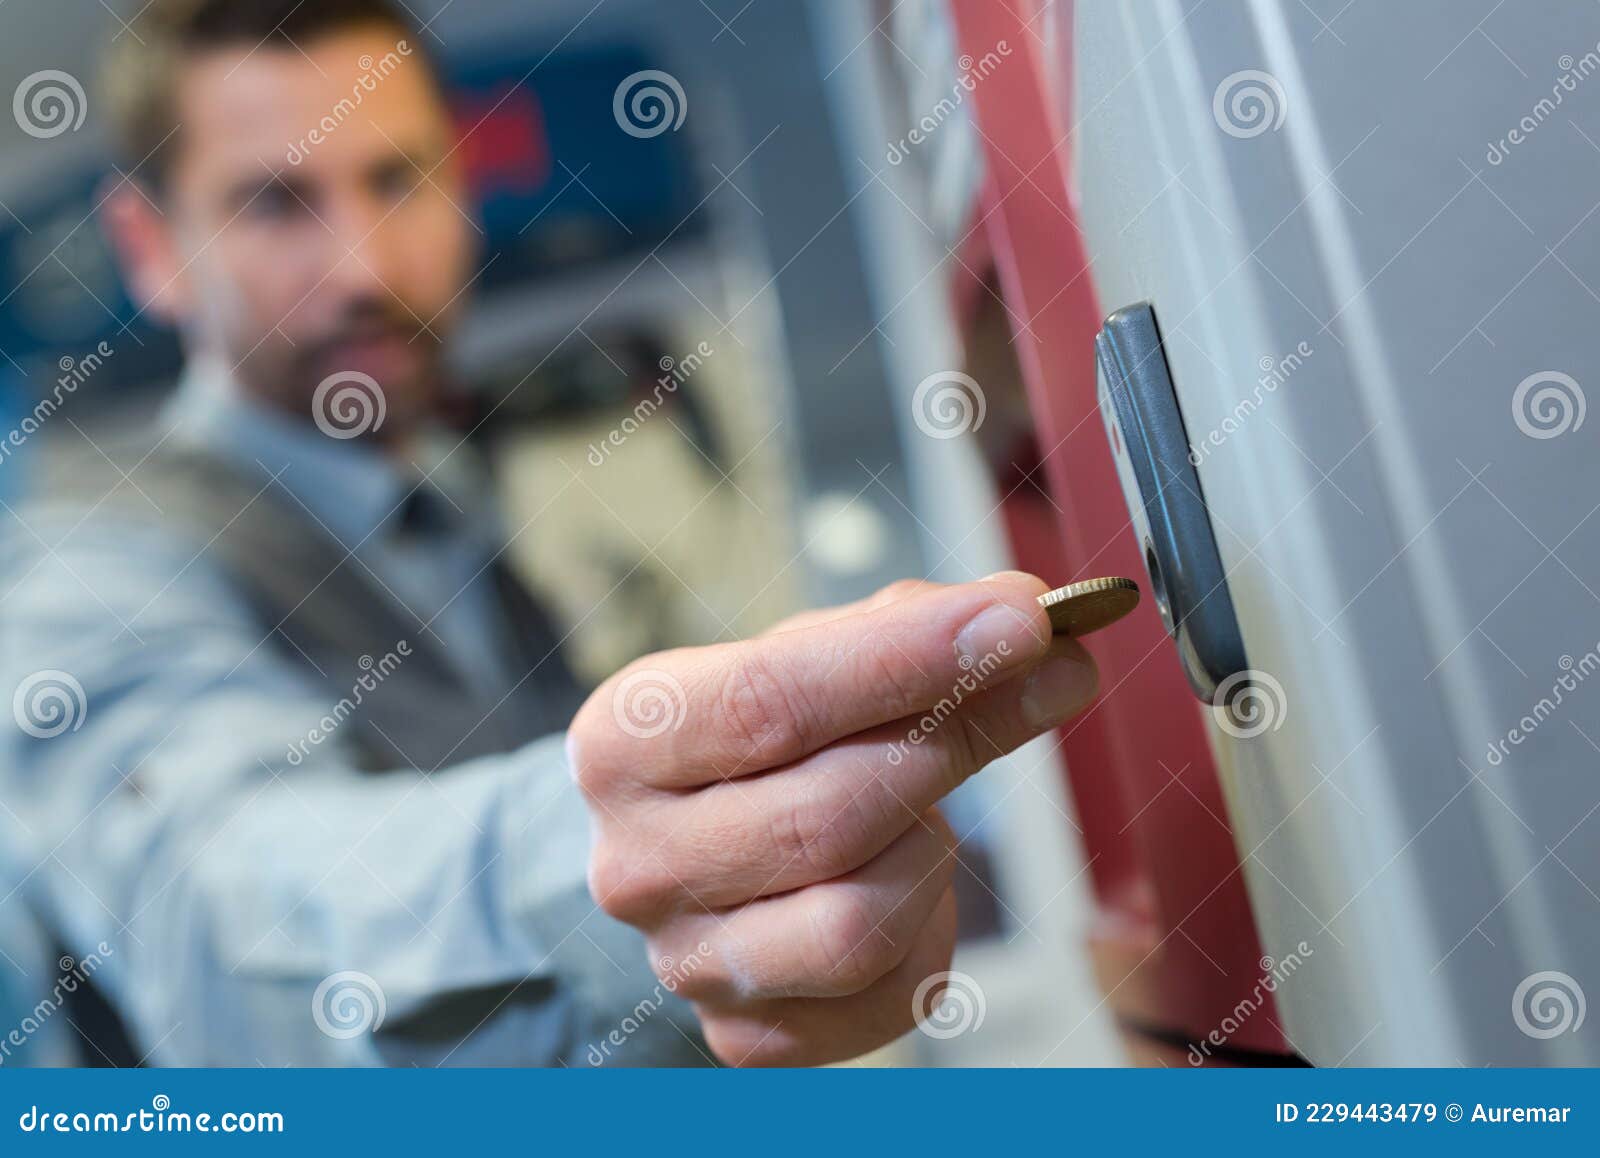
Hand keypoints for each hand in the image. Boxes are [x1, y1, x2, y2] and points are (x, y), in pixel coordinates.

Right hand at [567, 571, 1098, 1064]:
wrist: (694, 846)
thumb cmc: (759, 739)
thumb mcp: (806, 655)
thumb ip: (907, 628)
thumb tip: (1025, 620)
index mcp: (625, 742)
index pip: (768, 701)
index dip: (907, 659)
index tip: (1018, 623)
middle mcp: (637, 863)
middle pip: (827, 813)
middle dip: (952, 740)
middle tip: (1037, 681)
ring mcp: (688, 962)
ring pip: (857, 922)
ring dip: (929, 850)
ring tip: (927, 808)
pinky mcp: (750, 1037)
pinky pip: (886, 993)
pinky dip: (929, 928)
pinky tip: (909, 882)